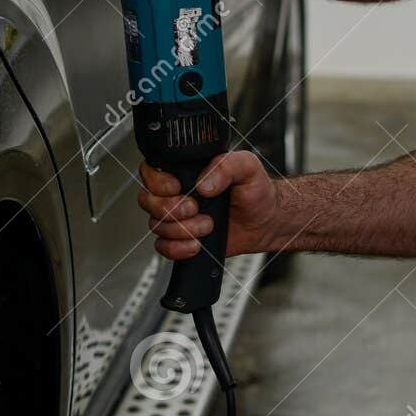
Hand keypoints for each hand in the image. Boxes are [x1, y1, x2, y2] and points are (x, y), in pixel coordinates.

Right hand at [138, 150, 279, 259]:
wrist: (267, 221)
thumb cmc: (257, 191)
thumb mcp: (247, 167)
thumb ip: (226, 166)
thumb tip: (203, 184)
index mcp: (186, 171)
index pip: (151, 171)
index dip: (158, 182)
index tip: (178, 188)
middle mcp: (177, 193)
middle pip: (148, 200)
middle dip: (170, 209)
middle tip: (195, 209)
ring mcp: (178, 218)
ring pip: (155, 225)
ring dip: (181, 230)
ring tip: (207, 226)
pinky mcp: (182, 239)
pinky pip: (162, 247)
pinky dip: (177, 249)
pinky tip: (196, 245)